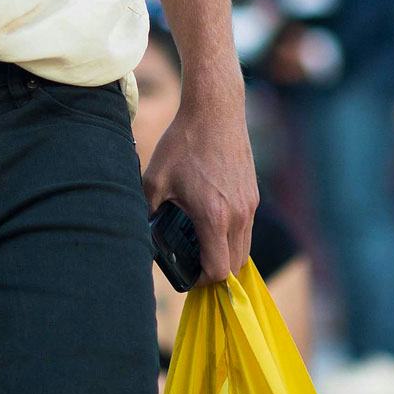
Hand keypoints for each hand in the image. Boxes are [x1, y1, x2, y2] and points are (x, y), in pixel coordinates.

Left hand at [142, 87, 257, 284]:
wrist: (215, 112)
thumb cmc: (183, 143)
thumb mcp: (155, 178)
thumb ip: (147, 209)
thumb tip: (140, 230)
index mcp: (213, 217)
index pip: (218, 270)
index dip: (202, 281)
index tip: (187, 275)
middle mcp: (237, 215)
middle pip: (235, 266)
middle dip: (214, 272)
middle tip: (192, 266)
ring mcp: (249, 205)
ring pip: (244, 248)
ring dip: (225, 255)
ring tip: (201, 247)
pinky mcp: (252, 195)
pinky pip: (246, 229)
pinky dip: (233, 237)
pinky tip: (212, 224)